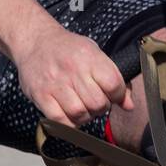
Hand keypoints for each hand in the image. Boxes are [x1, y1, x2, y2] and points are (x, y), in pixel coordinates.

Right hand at [14, 22, 133, 127]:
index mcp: (90, 57)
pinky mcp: (40, 95)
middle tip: (96, 102)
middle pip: (97, 103)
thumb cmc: (69, 49)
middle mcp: (73, 70)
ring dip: (85, 116)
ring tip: (83, 107)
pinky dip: (68, 123)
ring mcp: (55, 84)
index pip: (114, 84)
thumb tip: (129, 105)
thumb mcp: (94, 53)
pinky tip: (69, 114)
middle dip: (101, 107)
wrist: (36, 42)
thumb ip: (114, 78)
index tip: (113, 95)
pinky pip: (59, 120)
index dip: (118, 95)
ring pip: (79, 113)